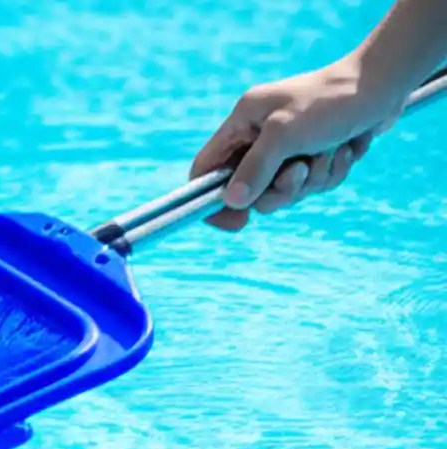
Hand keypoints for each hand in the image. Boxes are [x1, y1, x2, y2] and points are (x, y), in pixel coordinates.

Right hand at [190, 59, 405, 230]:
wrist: (384, 85)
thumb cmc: (330, 101)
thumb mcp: (285, 134)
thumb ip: (254, 168)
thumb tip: (231, 201)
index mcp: (242, 123)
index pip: (206, 168)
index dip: (211, 198)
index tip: (236, 221)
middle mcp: (259, 137)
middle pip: (249, 190)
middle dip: (281, 188)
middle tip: (300, 171)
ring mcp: (286, 148)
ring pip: (285, 191)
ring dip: (313, 178)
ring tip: (332, 150)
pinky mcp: (312, 154)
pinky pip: (312, 184)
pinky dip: (332, 173)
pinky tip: (345, 149)